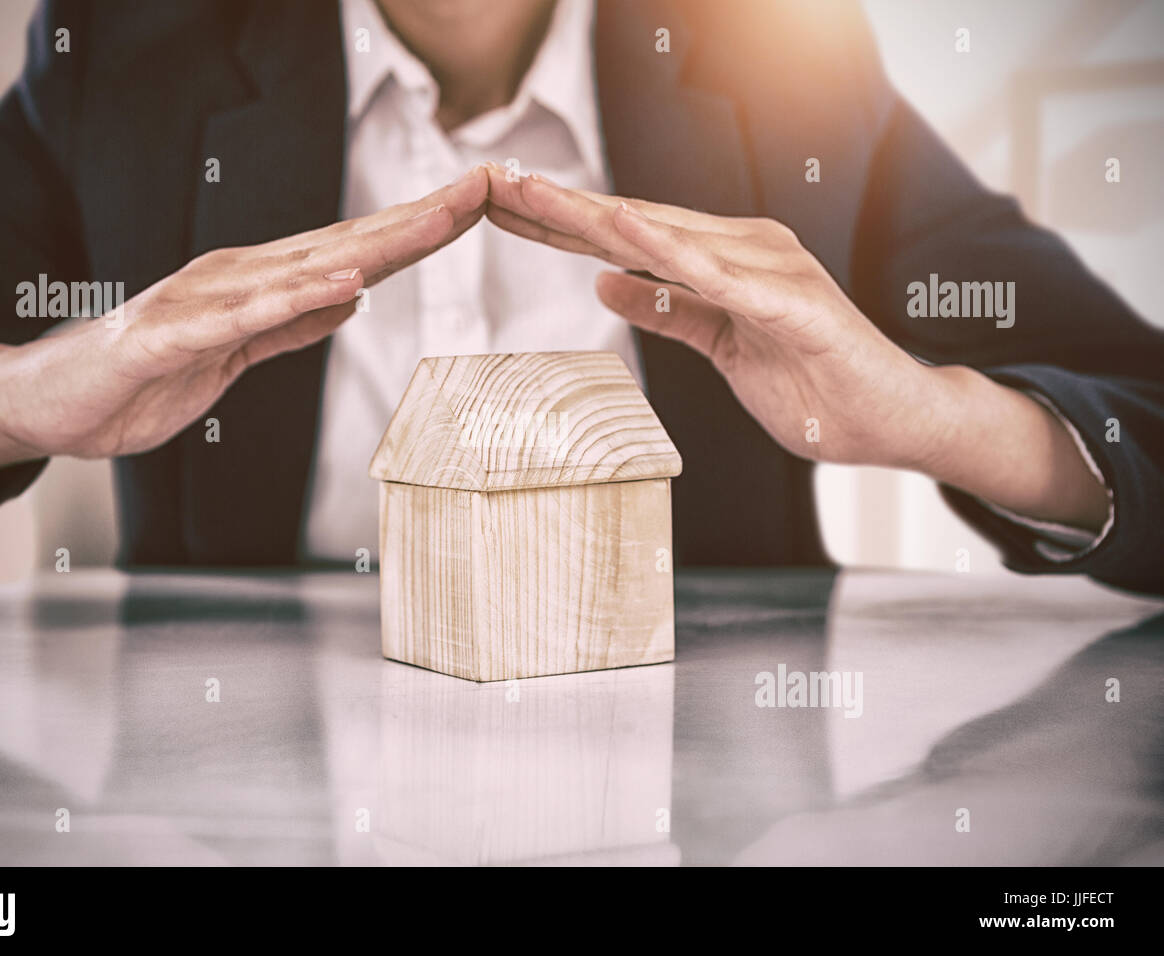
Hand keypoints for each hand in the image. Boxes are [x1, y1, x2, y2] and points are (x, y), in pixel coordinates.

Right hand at [0, 167, 489, 504]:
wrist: (50, 402)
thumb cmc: (142, 379)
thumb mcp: (236, 356)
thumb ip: (290, 326)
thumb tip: (348, 298)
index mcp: (259, 286)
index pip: (352, 254)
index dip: (416, 233)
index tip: (474, 210)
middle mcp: (238, 279)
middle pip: (344, 244)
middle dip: (417, 220)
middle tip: (482, 189)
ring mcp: (205, 302)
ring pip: (304, 268)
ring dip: (374, 245)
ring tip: (434, 222)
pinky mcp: (172, 336)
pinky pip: (243, 318)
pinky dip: (295, 299)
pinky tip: (341, 284)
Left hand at [485, 167, 1109, 530]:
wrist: (888, 419)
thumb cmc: (812, 382)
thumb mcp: (718, 346)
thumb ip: (667, 310)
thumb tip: (607, 283)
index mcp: (722, 259)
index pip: (627, 236)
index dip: (563, 223)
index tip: (503, 209)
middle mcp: (742, 248)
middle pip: (634, 223)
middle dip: (559, 206)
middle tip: (493, 184)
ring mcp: (767, 268)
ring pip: (664, 236)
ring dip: (594, 214)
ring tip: (532, 193)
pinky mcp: (787, 301)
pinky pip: (715, 274)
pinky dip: (665, 250)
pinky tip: (618, 229)